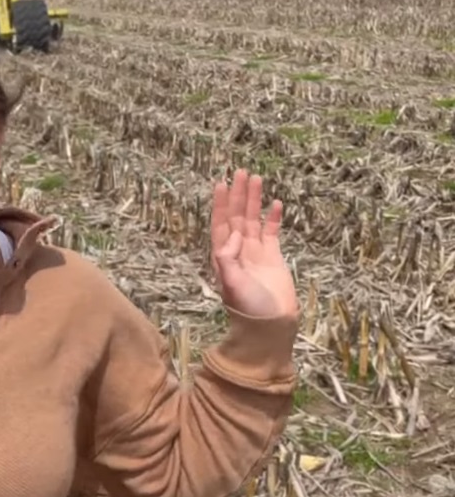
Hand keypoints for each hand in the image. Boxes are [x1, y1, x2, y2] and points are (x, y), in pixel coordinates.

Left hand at [210, 169, 297, 318]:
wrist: (271, 325)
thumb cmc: (249, 308)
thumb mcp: (233, 285)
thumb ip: (228, 261)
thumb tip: (232, 237)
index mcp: (224, 256)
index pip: (221, 224)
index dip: (221, 204)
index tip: (222, 183)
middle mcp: (237, 251)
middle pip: (237, 217)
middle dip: (239, 195)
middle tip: (241, 171)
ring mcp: (255, 253)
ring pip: (253, 220)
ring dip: (254, 201)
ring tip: (257, 179)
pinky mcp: (273, 257)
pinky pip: (271, 232)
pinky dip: (272, 218)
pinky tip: (276, 204)